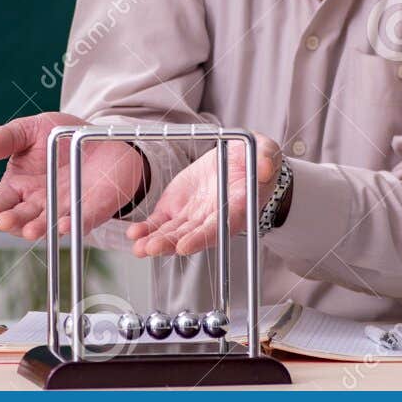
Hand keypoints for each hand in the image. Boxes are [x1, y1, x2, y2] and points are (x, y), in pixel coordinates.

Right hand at [0, 112, 145, 240]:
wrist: (97, 136)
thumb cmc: (59, 136)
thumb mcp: (31, 129)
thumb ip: (8, 137)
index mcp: (18, 185)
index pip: (0, 202)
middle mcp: (38, 203)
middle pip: (20, 218)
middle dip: (12, 221)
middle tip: (5, 221)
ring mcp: (63, 209)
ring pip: (48, 225)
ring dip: (39, 229)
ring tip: (30, 230)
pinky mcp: (90, 210)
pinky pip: (80, 220)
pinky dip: (73, 225)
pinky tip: (64, 226)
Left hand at [125, 134, 281, 256]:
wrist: (237, 161)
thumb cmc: (254, 160)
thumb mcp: (265, 152)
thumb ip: (266, 159)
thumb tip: (266, 167)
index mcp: (237, 209)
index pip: (220, 227)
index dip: (202, 237)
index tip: (185, 245)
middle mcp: (214, 219)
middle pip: (192, 236)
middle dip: (171, 243)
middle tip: (153, 248)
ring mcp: (193, 216)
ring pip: (173, 233)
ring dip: (156, 241)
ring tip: (140, 247)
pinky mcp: (177, 208)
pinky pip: (161, 222)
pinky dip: (147, 229)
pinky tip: (134, 234)